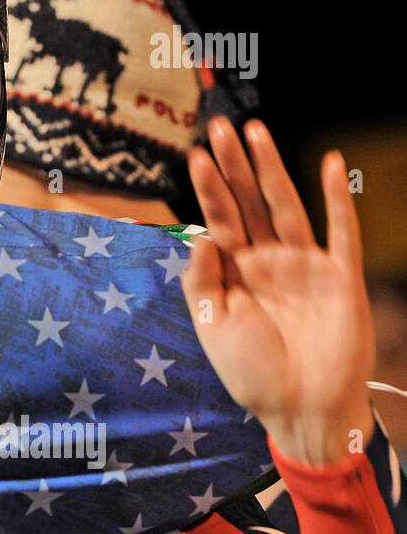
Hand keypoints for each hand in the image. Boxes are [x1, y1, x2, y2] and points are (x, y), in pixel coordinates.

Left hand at [181, 117, 374, 464]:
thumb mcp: (212, 325)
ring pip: (285, 205)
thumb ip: (201, 279)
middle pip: (248, 201)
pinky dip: (336, 197)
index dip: (208, 187)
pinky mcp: (339, 275)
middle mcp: (267, 260)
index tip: (194, 153)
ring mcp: (304, 264)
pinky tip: (329, 164)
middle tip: (220, 126)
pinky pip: (339, 230)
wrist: (301, 408)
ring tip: (256, 130)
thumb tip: (200, 231)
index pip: (219, 218)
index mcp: (234, 272)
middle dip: (234, 164)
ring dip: (272, 168)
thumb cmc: (253, 372)